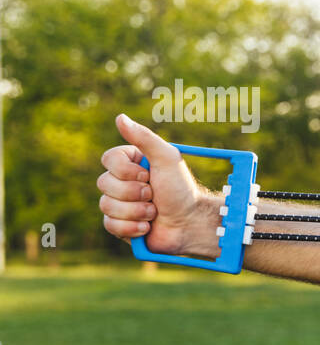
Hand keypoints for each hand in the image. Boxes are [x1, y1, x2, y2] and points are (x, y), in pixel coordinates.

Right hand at [98, 114, 218, 257]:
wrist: (190, 223)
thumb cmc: (181, 189)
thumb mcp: (166, 158)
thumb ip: (144, 137)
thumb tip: (120, 117)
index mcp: (130, 164)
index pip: (108, 159)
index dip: (126, 171)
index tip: (148, 175)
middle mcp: (122, 182)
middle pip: (104, 183)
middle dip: (134, 192)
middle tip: (154, 195)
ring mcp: (119, 204)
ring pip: (106, 205)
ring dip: (136, 210)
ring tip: (154, 212)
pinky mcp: (120, 225)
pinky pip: (110, 225)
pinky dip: (132, 227)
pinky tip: (148, 227)